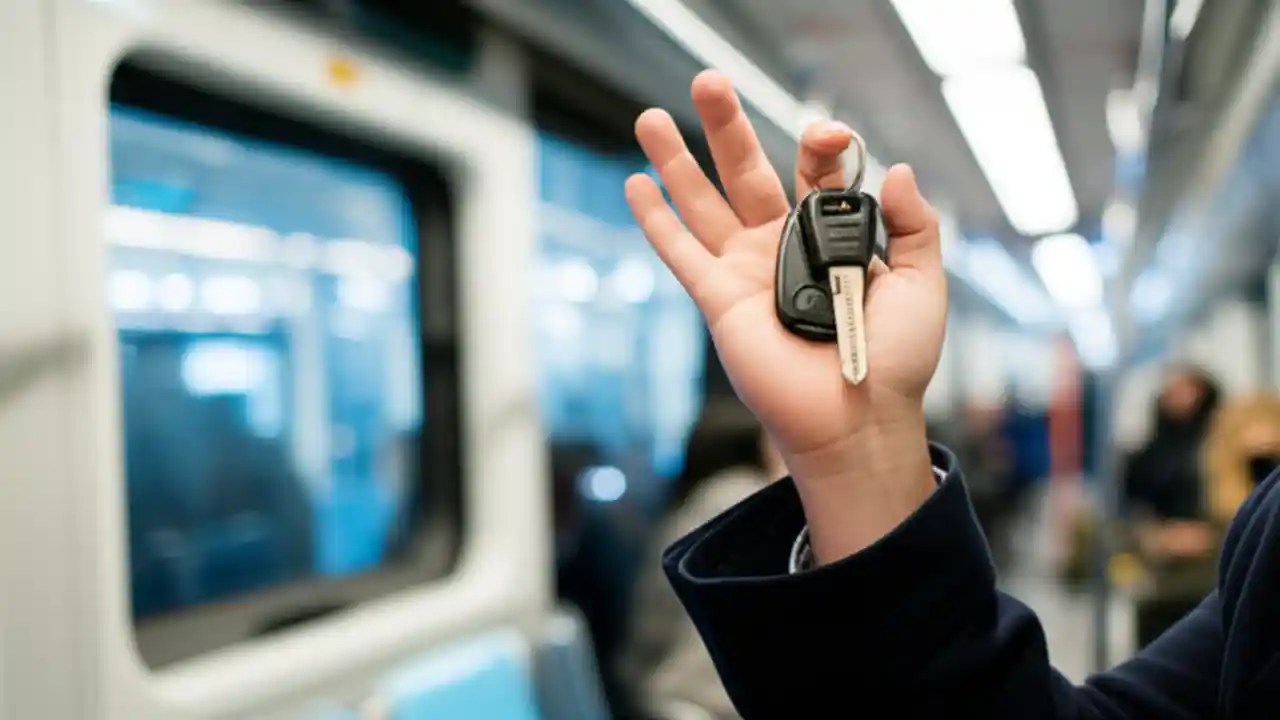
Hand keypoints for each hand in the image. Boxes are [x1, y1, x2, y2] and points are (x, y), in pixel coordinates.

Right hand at [625, 71, 947, 560]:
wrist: (856, 418)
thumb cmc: (894, 359)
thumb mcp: (922, 283)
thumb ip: (913, 225)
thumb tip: (897, 169)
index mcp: (830, 235)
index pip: (814, 171)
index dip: (821, 144)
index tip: (828, 135)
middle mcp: (781, 244)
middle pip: (747, 170)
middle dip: (727, 124)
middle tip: (707, 78)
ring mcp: (746, 269)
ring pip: (704, 202)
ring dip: (677, 159)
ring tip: (651, 116)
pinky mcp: (719, 299)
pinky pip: (681, 252)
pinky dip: (655, 220)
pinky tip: (636, 185)